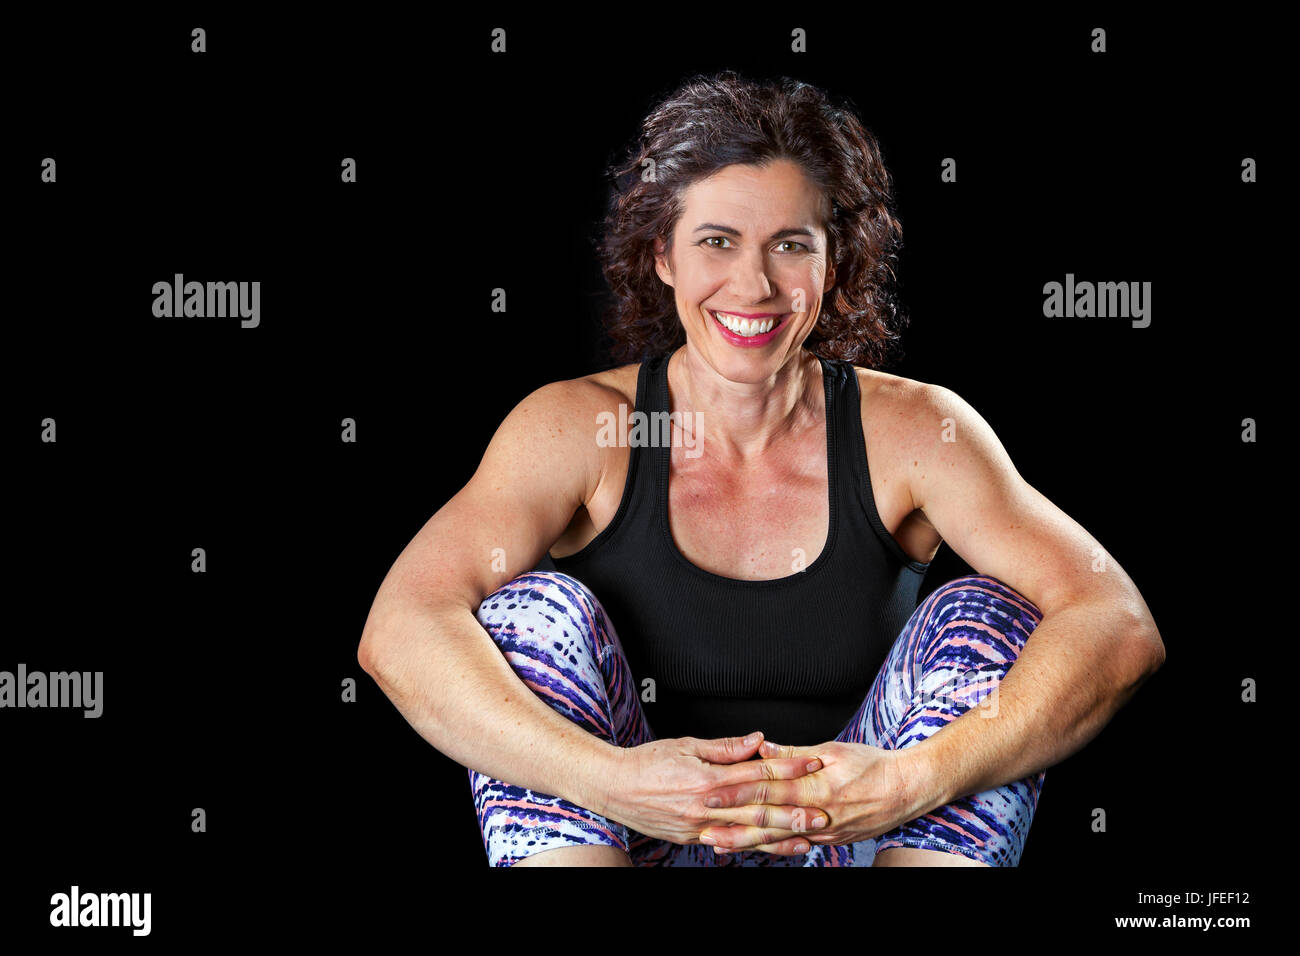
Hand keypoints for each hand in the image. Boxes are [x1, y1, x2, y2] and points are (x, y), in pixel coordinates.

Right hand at [602, 731, 828, 848]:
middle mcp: (707, 807)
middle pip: (759, 809)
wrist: (613, 787)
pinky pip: (730, 845)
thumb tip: (758, 740)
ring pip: (748, 834)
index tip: (812, 763)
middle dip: (794, 811)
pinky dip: (754, 848)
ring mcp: (701, 827)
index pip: (757, 772)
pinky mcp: (694, 839)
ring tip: (807, 838)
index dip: (787, 767)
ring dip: (780, 837)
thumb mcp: (687, 745)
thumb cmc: (647, 763)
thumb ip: (726, 747)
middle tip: (823, 813)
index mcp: (709, 779)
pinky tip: (773, 849)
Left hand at [699, 739, 936, 856]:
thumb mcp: (834, 749)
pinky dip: (772, 848)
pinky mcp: (829, 840)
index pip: (767, 788)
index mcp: (815, 785)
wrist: (908, 790)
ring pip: (777, 838)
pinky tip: (754, 849)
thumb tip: (762, 748)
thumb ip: (795, 753)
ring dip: (746, 842)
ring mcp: (823, 831)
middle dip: (732, 822)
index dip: (736, 791)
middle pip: (767, 819)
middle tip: (702, 825)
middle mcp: (817, 812)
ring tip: (718, 843)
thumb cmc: (874, 764)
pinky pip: (795, 845)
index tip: (711, 793)